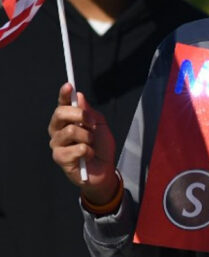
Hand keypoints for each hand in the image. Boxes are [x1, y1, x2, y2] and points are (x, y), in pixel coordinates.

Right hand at [48, 83, 117, 202]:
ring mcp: (57, 144)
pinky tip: (88, 156)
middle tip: (92, 123)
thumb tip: (80, 96)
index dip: (64, 94)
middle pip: (60, 113)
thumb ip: (90, 112)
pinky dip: (88, 151)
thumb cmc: (101, 148)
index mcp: (67, 121)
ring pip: (70, 131)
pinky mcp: (60, 158)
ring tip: (91, 144)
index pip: (62, 104)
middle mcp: (58, 131)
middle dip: (80, 115)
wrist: (104, 170)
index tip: (69, 86)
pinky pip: (77, 148)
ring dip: (87, 137)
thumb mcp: (100, 126)